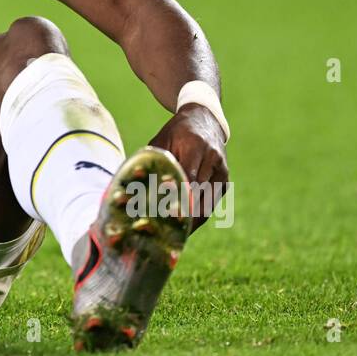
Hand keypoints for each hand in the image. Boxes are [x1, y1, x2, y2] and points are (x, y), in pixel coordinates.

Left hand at [146, 104, 228, 232]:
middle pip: (196, 194)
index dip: (176, 199)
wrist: (205, 120)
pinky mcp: (225, 180)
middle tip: (164, 232)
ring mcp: (221, 171)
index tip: (163, 216)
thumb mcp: (161, 141)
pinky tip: (184, 228)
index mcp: (195, 146)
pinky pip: (211, 204)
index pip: (187, 178)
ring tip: (173, 235)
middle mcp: (212, 159)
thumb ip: (152, 161)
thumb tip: (132, 184)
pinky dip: (198, 217)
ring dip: (190, 221)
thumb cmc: (176, 132)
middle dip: (181, 214)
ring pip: (206, 204)